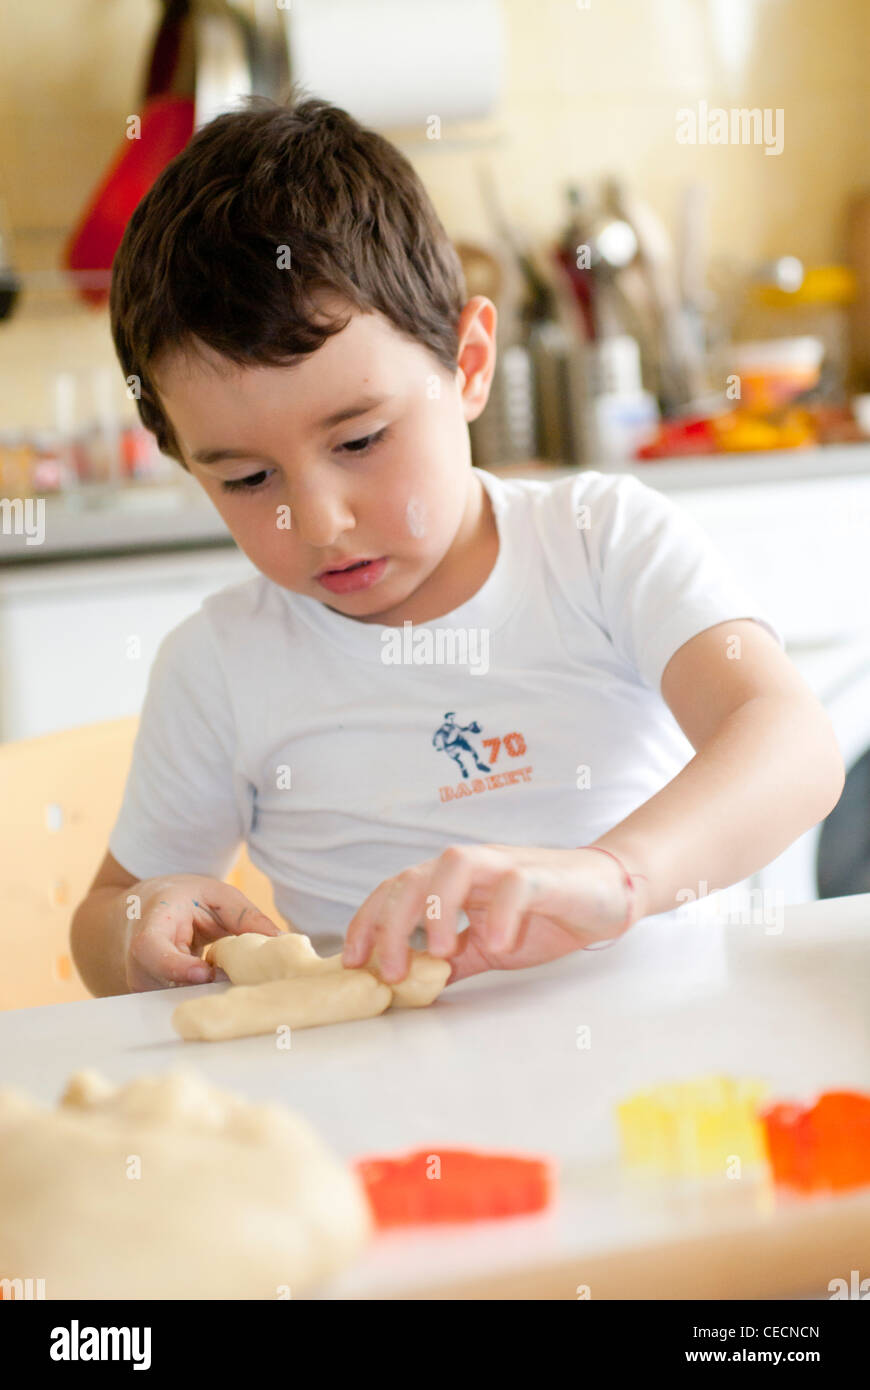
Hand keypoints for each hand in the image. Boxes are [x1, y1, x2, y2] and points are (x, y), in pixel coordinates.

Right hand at [124, 874, 283, 991]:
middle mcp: (141, 966)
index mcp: (150, 929)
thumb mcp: (214, 895)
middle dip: (212, 987)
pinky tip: (230, 986)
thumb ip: (246, 917)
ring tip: (241, 979)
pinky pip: (188, 1005)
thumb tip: (281, 942)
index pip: (152, 951)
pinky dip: (212, 998)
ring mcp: (148, 989)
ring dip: (216, 994)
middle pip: (173, 985)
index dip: (176, 965)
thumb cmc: (182, 900)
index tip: (205, 972)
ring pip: (185, 1000)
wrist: (144, 912)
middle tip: (249, 981)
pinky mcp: (160, 1003)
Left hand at [341, 844, 645, 984]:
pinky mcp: (543, 877)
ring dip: (437, 909)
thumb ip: (452, 962)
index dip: (368, 922)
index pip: (394, 890)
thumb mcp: (486, 947)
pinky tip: (498, 944)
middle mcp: (471, 867)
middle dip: (391, 924)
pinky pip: (516, 885)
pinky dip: (501, 913)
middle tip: (390, 971)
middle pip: (413, 877)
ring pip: (454, 865)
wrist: (607, 896)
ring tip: (441, 954)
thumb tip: (408, 990)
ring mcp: (506, 867)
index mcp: (450, 883)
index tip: (354, 962)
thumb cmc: (542, 917)